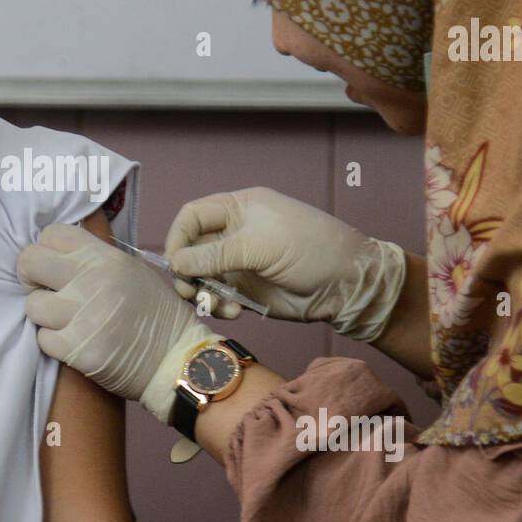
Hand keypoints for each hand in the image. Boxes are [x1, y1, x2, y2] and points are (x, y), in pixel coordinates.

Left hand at [18, 223, 222, 422]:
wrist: (175, 359)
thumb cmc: (155, 313)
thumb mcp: (132, 270)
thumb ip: (96, 257)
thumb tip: (59, 249)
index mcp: (106, 258)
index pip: (53, 234)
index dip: (46, 248)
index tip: (53, 264)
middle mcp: (91, 281)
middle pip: (30, 261)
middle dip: (31, 276)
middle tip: (44, 288)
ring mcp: (82, 316)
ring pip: (32, 304)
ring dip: (45, 314)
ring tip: (66, 319)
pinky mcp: (76, 349)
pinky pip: (42, 338)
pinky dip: (54, 341)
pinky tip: (74, 340)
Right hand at [164, 187, 406, 341]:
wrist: (346, 285)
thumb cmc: (310, 249)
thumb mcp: (260, 245)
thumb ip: (215, 254)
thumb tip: (176, 263)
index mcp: (238, 209)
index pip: (193, 216)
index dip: (178, 238)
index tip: (175, 263)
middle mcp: (234, 234)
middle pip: (191, 250)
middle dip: (186, 271)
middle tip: (190, 291)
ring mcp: (240, 264)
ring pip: (201, 278)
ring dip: (201, 293)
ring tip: (214, 305)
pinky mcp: (246, 291)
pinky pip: (218, 299)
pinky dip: (218, 307)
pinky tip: (233, 312)